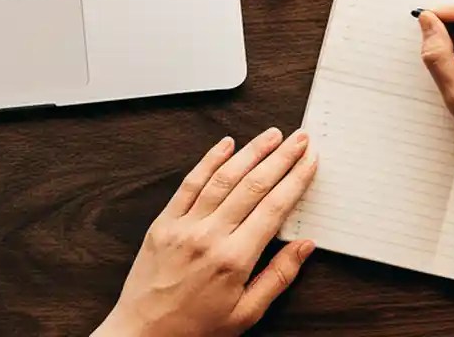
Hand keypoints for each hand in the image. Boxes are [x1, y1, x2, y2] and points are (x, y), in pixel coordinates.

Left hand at [94, 128, 318, 336]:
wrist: (143, 336)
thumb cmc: (196, 329)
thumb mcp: (246, 313)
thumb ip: (279, 276)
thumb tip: (305, 246)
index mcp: (234, 260)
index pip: (274, 208)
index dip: (296, 180)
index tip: (310, 161)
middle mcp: (210, 236)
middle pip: (253, 185)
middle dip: (280, 158)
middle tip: (299, 138)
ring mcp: (184, 226)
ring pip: (223, 178)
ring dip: (250, 152)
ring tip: (271, 136)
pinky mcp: (163, 222)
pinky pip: (189, 184)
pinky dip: (208, 161)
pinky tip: (225, 145)